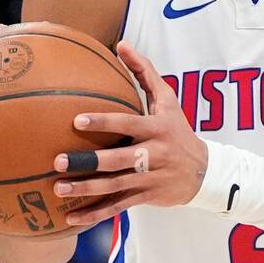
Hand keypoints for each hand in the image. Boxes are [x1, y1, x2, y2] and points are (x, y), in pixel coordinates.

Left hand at [53, 40, 208, 227]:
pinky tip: (72, 218)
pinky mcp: (146, 198)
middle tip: (58, 160)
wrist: (204, 172)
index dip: (104, 123)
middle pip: (117, 159)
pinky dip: (95, 214)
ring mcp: (149, 179)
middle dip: (88, 162)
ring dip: (85, 190)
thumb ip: (144, 72)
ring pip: (114, 187)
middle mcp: (153, 155)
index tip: (77, 121)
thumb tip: (121, 44)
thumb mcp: (167, 100)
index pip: (128, 123)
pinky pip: (117, 208)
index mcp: (156, 128)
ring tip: (58, 189)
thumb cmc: (178, 129)